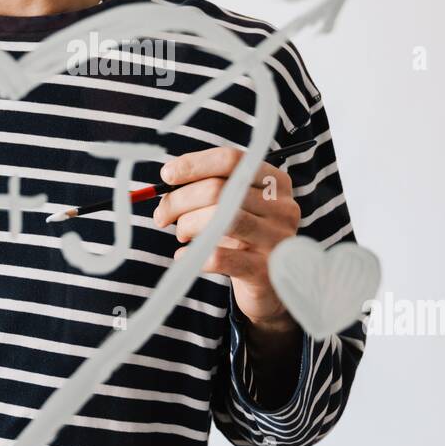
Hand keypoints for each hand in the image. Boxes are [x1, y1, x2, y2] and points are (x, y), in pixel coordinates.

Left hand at [152, 145, 302, 329]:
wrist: (269, 285)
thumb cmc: (244, 237)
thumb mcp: (235, 206)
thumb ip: (209, 188)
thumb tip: (169, 181)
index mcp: (275, 182)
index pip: (231, 160)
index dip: (193, 164)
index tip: (167, 175)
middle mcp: (282, 207)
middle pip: (219, 190)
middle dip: (179, 200)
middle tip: (162, 215)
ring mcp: (276, 240)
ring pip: (220, 219)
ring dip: (187, 224)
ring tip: (180, 234)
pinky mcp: (263, 271)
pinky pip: (219, 257)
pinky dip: (193, 254)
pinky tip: (185, 255)